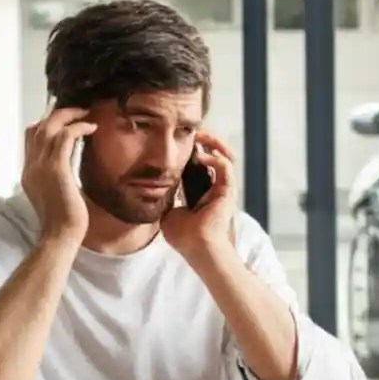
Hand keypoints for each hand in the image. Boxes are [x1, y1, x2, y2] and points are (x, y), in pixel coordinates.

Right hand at [21, 107, 94, 245]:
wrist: (61, 236)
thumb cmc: (65, 221)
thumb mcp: (57, 195)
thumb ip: (58, 178)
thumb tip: (70, 169)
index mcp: (29, 173)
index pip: (31, 138)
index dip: (48, 124)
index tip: (68, 120)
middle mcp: (31, 167)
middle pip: (37, 128)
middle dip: (58, 115)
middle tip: (79, 110)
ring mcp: (41, 167)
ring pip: (49, 127)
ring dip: (69, 116)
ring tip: (86, 113)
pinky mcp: (56, 169)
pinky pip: (65, 137)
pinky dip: (78, 127)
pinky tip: (92, 127)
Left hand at [162, 131, 236, 261]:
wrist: (196, 246)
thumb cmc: (183, 236)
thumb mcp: (167, 212)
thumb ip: (164, 199)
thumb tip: (151, 190)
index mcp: (200, 191)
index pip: (197, 164)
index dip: (190, 151)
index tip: (178, 142)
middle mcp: (213, 187)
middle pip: (212, 155)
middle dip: (204, 141)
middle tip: (192, 133)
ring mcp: (222, 188)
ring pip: (222, 156)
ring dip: (213, 143)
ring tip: (200, 136)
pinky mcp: (227, 190)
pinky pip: (224, 165)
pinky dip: (214, 157)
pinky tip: (201, 157)